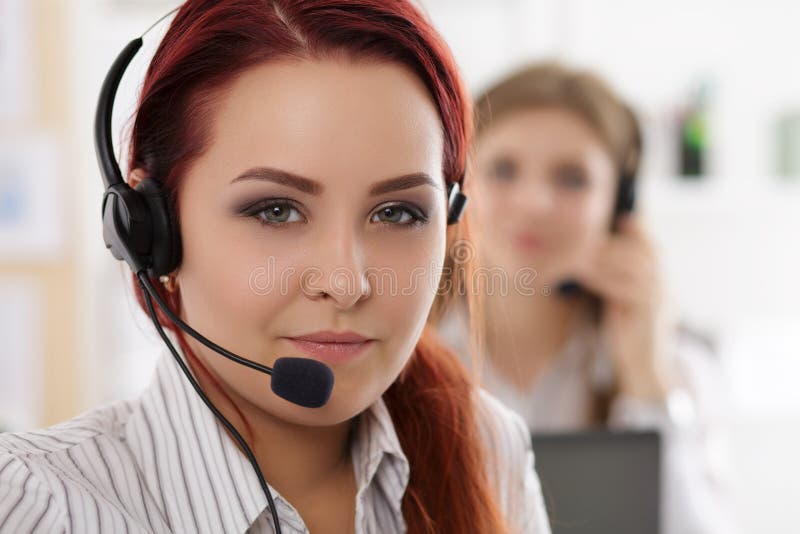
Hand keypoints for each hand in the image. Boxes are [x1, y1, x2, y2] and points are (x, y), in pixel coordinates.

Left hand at [573, 215, 674, 399]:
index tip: (616, 219)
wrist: (646, 365)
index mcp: (658, 277)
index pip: (649, 244)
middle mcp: (661, 284)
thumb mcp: (624, 296)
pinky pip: (625, 289)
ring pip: (631, 266)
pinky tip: (584, 275)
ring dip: (602, 257)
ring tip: (577, 252)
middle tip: (580, 236)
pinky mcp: (646, 314)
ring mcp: (657, 298)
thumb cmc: (630, 327)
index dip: (635, 229)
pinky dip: (603, 279)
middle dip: (608, 242)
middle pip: (638, 251)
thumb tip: (596, 250)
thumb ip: (617, 273)